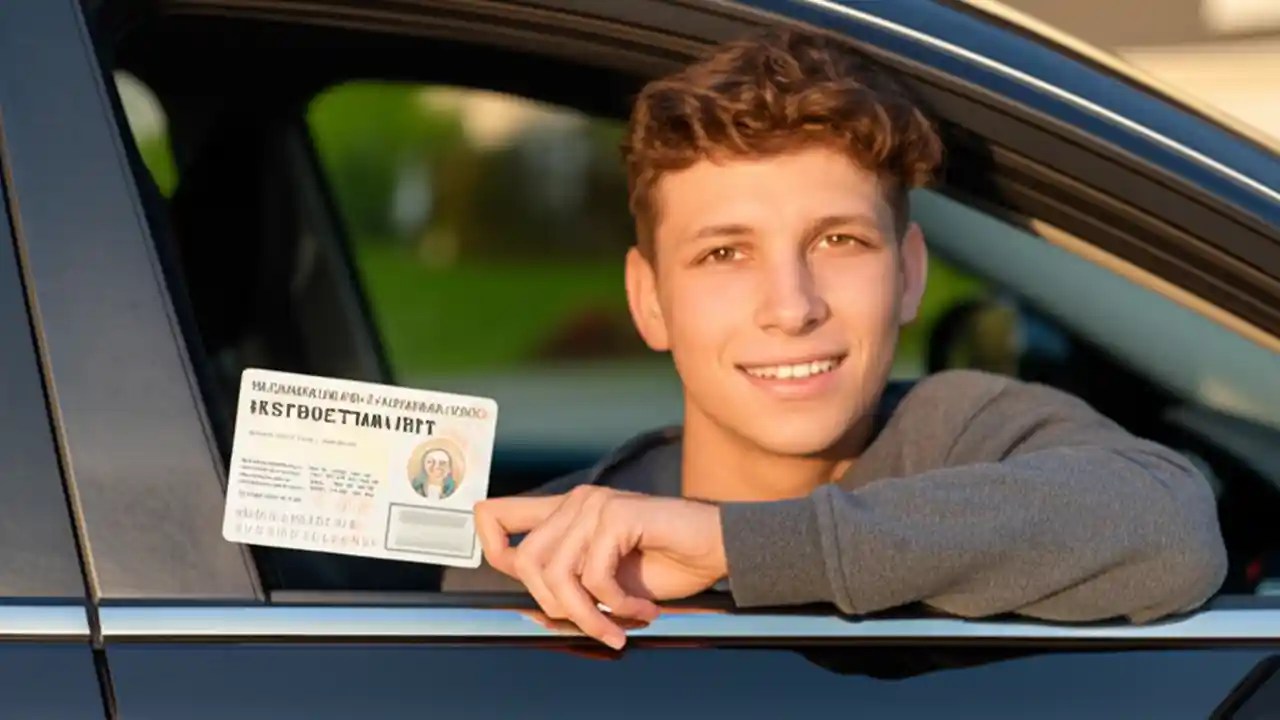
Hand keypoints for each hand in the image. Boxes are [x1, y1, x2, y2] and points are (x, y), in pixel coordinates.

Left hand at [475, 486, 727, 649]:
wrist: (718, 547)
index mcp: (566, 512)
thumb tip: (535, 606)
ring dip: (589, 614)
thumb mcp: (606, 577)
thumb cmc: (669, 560)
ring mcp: (594, 504)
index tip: (516, 581)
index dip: (492, 550)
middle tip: (594, 624)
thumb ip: (569, 579)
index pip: (497, 515)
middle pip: (525, 562)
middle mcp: (575, 501)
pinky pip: (594, 576)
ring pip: (557, 574)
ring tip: (618, 624)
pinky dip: (616, 604)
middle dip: (557, 607)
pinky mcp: (616, 515)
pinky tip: (640, 606)